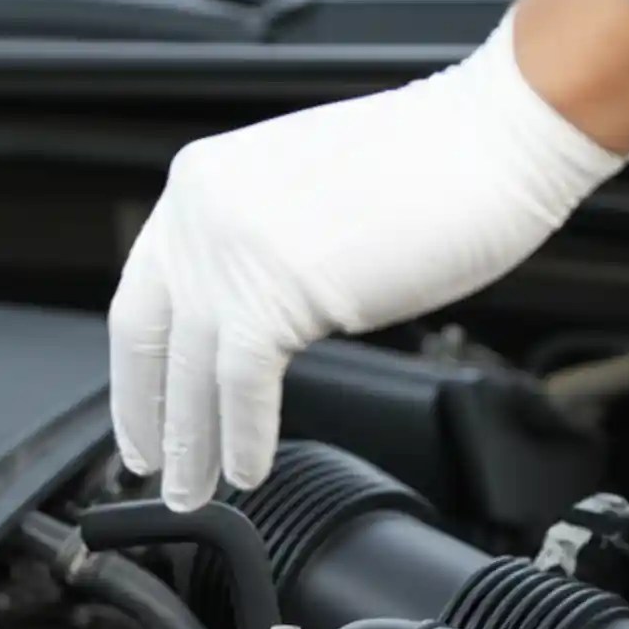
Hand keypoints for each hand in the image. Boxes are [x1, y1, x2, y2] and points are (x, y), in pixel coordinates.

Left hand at [108, 12, 628, 511]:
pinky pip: (241, 384)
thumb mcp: (297, 198)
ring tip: (192, 491)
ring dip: (190, 443)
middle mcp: (200, 212)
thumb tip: (239, 321)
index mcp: (200, 183)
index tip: (140, 406)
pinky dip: (242, 436)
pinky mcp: (276, 290)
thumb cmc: (421, 163)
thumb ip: (252, 251)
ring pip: (190, 371)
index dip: (137, 364)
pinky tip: (248, 467)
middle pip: (148, 337)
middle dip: (147, 414)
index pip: (143, 292)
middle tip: (149, 465)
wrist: (491, 137)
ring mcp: (232, 250)